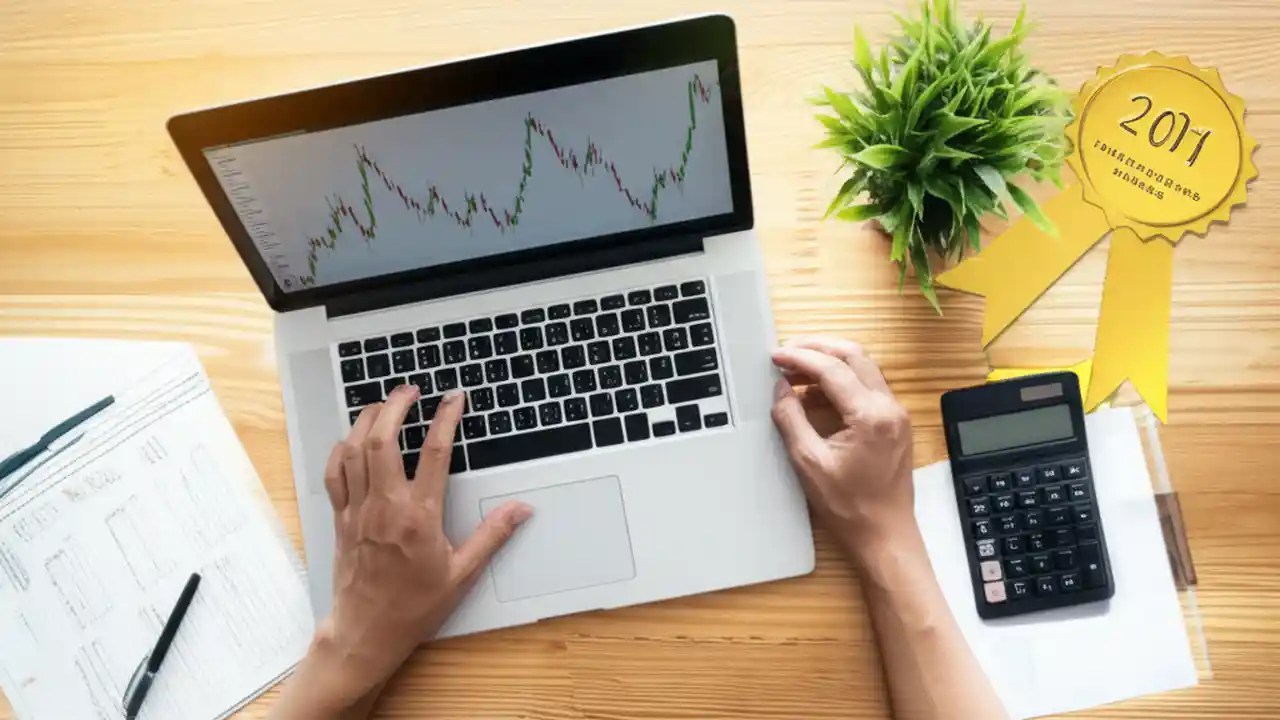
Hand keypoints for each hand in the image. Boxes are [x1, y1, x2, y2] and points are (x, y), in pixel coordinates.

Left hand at [315, 385, 531, 704]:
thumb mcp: (462, 574)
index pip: (434, 453)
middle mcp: (385, 507)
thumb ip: (492, 535)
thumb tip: (521, 509)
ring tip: (384, 404)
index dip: (446, 418)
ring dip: (368, 420)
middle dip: (396, 406)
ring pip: (354, 450)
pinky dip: (341, 449)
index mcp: (419, 517)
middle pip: (383, 440)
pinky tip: (351, 439)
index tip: (454, 398)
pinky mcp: (341, 519)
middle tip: (411, 389)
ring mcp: (358, 511)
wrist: (366, 632)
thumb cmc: (414, 606)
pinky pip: (335, 474)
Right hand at [769, 337, 914, 555]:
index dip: (800, 358)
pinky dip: (841, 381)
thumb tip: (781, 389)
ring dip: (830, 362)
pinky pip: (868, 387)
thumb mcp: (809, 462)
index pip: (833, 369)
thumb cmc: (849, 507)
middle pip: (854, 356)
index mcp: (871, 416)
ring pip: (863, 367)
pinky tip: (815, 393)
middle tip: (786, 352)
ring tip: (795, 372)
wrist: (884, 535)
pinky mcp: (895, 423)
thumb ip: (791, 419)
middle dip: (817, 348)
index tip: (775, 356)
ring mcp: (896, 414)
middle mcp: (890, 408)